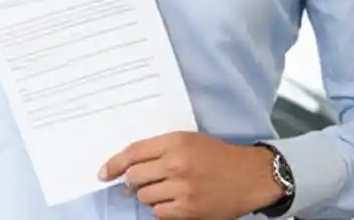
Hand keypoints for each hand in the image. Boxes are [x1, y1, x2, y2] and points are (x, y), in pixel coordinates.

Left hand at [98, 132, 281, 219]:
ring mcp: (182, 189)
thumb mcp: (187, 140)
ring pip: (144, 196)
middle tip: (142, 181)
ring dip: (149, 194)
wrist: (249, 176)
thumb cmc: (216, 155)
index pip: (133, 153)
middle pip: (134, 177)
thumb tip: (127, 167)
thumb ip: (158, 149)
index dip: (113, 164)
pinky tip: (175, 200)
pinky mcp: (189, 210)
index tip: (103, 173)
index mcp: (175, 142)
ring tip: (166, 189)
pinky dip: (162, 208)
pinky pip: (159, 212)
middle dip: (133, 181)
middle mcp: (176, 165)